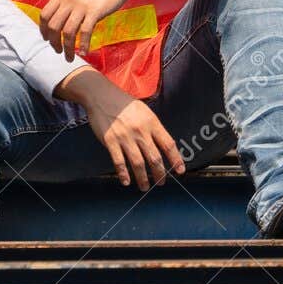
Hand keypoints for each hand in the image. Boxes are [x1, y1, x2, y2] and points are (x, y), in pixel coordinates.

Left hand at [39, 0, 159, 59]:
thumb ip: (67, 1)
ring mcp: (82, 5)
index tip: (47, 39)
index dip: (43, 30)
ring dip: (67, 48)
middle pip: (53, 26)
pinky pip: (85, 32)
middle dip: (54, 42)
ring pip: (68, 32)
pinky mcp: (95, 11)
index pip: (45, 15)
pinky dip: (83, 45)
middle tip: (58, 51)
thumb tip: (60, 19)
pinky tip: (84, 52)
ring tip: (69, 57)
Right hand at [55, 68, 185, 189]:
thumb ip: (154, 128)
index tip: (180, 171)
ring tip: (145, 187)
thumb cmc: (125, 105)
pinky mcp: (110, 141)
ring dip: (143, 178)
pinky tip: (126, 181)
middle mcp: (140, 131)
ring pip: (138, 163)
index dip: (176, 159)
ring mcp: (125, 137)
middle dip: (159, 174)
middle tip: (161, 183)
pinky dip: (123, 174)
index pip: (168, 144)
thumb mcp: (145, 112)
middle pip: (155, 158)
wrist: (102, 96)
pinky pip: (119, 162)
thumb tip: (164, 147)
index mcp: (151, 123)